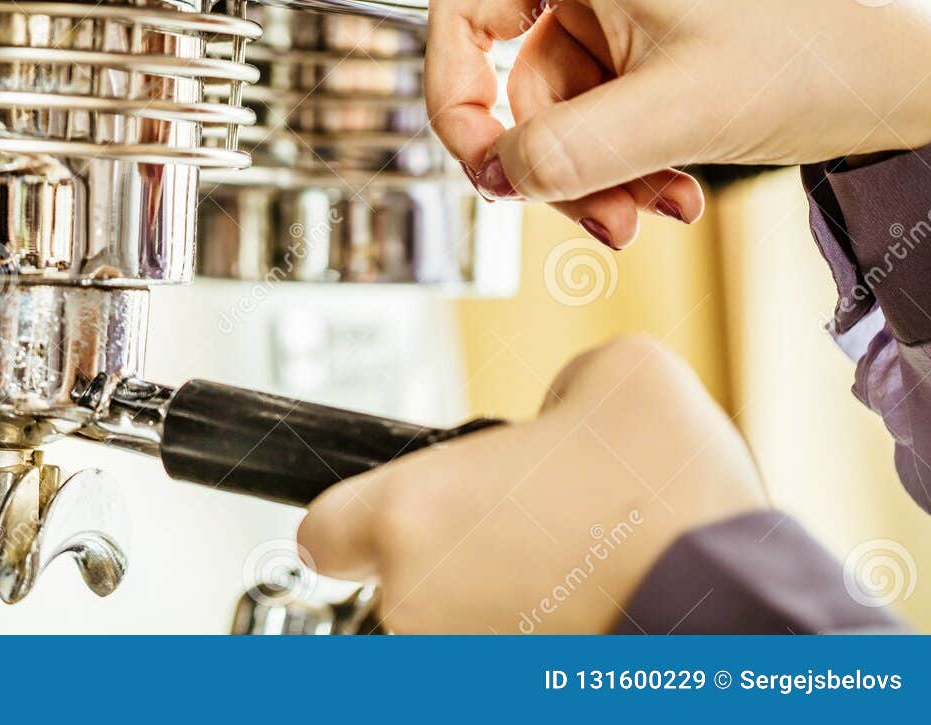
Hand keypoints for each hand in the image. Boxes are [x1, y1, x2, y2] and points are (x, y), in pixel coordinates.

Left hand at [296, 337, 766, 633]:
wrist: (744, 616)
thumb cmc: (671, 504)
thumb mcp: (614, 375)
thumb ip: (552, 392)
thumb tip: (558, 417)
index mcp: (410, 516)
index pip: (323, 530)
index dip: (357, 515)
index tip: (392, 509)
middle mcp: (417, 603)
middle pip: (396, 577)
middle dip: (450, 550)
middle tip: (523, 522)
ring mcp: (463, 664)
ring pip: (452, 623)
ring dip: (493, 597)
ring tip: (573, 565)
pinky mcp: (513, 693)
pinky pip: (501, 653)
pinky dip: (533, 635)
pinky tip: (594, 608)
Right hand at [375, 0, 930, 248]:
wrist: (899, 85)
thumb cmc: (821, 50)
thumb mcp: (690, 106)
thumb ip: (575, 149)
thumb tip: (500, 171)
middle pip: (469, 28)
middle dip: (491, 125)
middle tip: (513, 180)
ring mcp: (602, 12)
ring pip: (524, 98)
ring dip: (563, 170)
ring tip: (629, 209)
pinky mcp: (623, 56)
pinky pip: (568, 122)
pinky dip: (597, 171)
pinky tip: (653, 196)